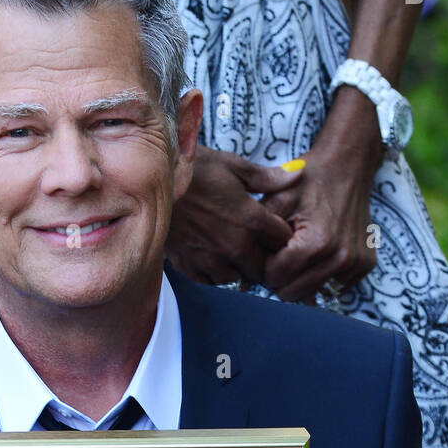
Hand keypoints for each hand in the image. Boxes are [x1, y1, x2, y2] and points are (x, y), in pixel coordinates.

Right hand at [165, 147, 301, 285]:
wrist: (150, 183)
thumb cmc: (192, 170)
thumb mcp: (233, 165)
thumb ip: (268, 178)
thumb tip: (298, 173)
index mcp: (250, 219)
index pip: (283, 241)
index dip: (282, 236)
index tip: (276, 230)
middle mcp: (233, 245)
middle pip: (263, 267)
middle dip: (263, 258)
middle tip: (255, 244)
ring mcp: (210, 259)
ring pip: (238, 278)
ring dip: (239, 268)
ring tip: (233, 251)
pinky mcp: (190, 267)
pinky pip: (212, 282)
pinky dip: (216, 273)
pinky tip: (213, 256)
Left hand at [260, 134, 377, 301]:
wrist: (347, 164)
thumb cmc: (310, 179)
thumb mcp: (276, 198)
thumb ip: (259, 232)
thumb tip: (246, 264)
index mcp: (316, 242)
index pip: (275, 278)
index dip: (266, 264)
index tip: (270, 248)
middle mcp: (340, 257)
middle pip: (293, 292)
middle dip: (282, 274)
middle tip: (284, 250)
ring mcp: (355, 262)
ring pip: (312, 293)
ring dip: (302, 275)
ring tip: (303, 248)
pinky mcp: (365, 263)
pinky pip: (334, 285)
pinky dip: (324, 273)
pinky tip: (322, 251)